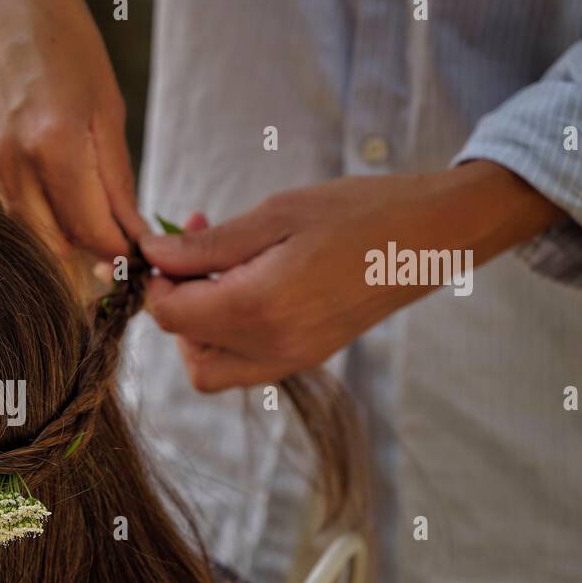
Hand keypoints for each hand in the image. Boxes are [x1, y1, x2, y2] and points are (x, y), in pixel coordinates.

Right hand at [0, 0, 143, 258]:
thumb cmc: (60, 39)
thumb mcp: (106, 106)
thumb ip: (117, 181)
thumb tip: (132, 237)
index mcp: (52, 145)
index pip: (93, 234)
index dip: (119, 250)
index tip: (133, 250)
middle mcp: (5, 162)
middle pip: (53, 247)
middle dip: (85, 248)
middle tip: (105, 231)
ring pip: (20, 233)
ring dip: (50, 229)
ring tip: (68, 193)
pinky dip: (18, 208)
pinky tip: (30, 175)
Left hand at [139, 162, 564, 390]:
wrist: (430, 236)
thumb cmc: (357, 213)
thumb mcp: (275, 215)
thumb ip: (206, 245)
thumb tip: (151, 253)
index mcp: (259, 309)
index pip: (172, 315)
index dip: (157, 281)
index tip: (169, 244)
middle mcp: (272, 348)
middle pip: (188, 349)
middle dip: (176, 303)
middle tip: (194, 252)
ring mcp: (291, 360)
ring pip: (212, 368)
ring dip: (200, 326)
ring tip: (221, 270)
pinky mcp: (306, 358)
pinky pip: (245, 364)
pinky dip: (229, 334)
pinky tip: (247, 285)